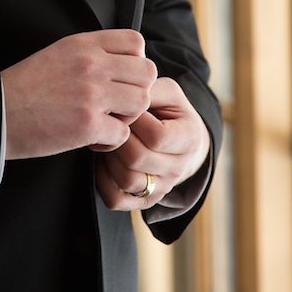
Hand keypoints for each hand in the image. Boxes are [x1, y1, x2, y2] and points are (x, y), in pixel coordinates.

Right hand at [1, 30, 156, 159]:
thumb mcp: (59, 54)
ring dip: (128, 118)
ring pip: (141, 102)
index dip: (135, 63)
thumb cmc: (25, 88)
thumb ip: (92, 53)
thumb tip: (123, 61)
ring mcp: (91, 94)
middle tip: (117, 106)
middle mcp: (92, 65)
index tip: (120, 79)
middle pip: (147, 73)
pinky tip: (92, 140)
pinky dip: (110, 142)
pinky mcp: (87, 124)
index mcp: (84, 45)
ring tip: (105, 122)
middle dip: (136, 92)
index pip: (136, 43)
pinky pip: (123, 134)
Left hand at [94, 76, 209, 210]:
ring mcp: (162, 188)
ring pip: (126, 180)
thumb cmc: (169, 112)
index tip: (128, 110)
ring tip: (109, 140)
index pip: (157, 137)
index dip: (135, 120)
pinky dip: (102, 179)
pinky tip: (105, 160)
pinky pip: (115, 199)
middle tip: (112, 124)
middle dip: (118, 138)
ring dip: (109, 158)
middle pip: (138, 159)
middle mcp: (179, 168)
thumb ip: (148, 89)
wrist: (180, 141)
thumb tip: (123, 96)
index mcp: (189, 139)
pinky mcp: (144, 201)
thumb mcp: (167, 93)